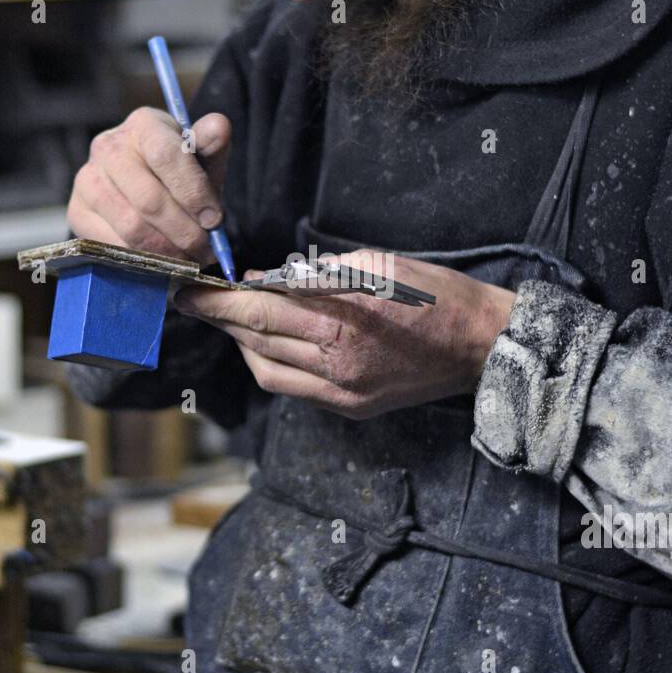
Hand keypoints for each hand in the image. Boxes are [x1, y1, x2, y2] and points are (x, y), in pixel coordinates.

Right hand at [67, 107, 231, 265]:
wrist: (147, 188)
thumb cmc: (180, 172)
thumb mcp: (202, 157)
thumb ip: (212, 145)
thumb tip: (219, 125)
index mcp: (143, 124)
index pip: (165, 156)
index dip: (193, 192)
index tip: (214, 220)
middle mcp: (107, 146)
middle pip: (148, 199)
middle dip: (184, 231)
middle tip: (206, 249)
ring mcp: (87, 179)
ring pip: (131, 226)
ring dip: (167, 250)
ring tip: (190, 257)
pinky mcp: (77, 211)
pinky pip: (112, 245)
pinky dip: (143, 259)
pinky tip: (164, 260)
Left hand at [175, 250, 515, 418]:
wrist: (481, 346)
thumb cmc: (435, 294)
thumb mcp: (377, 264)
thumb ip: (317, 274)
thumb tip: (267, 279)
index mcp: (344, 321)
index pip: (260, 311)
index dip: (219, 301)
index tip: (190, 289)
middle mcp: (338, 363)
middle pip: (257, 341)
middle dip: (221, 320)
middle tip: (199, 301)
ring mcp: (344, 392)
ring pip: (268, 370)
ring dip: (244, 344)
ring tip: (235, 319)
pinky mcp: (351, 407)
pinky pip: (294, 388)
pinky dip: (272, 364)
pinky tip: (270, 343)